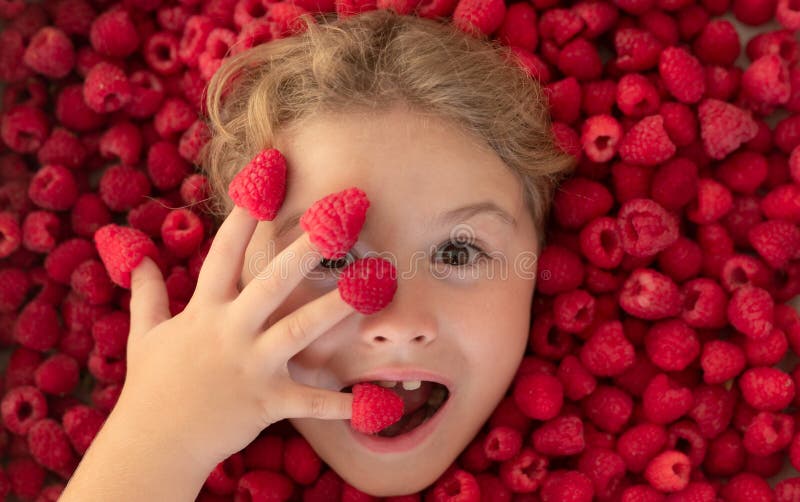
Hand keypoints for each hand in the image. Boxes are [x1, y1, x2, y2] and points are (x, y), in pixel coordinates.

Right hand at [115, 205, 353, 468]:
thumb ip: (146, 293)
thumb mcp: (143, 334)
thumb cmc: (152, 386)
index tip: (266, 175)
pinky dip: (341, 404)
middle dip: (305, 247)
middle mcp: (230, 331)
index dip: (246, 213)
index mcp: (203, 311)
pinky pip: (310, 402)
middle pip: (271, 281)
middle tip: (338, 217)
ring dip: (335, 306)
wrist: (152, 444)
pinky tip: (374, 401)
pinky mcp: (267, 402)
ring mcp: (251, 366)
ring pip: (299, 329)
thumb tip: (137, 259)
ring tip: (370, 281)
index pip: (225, 252)